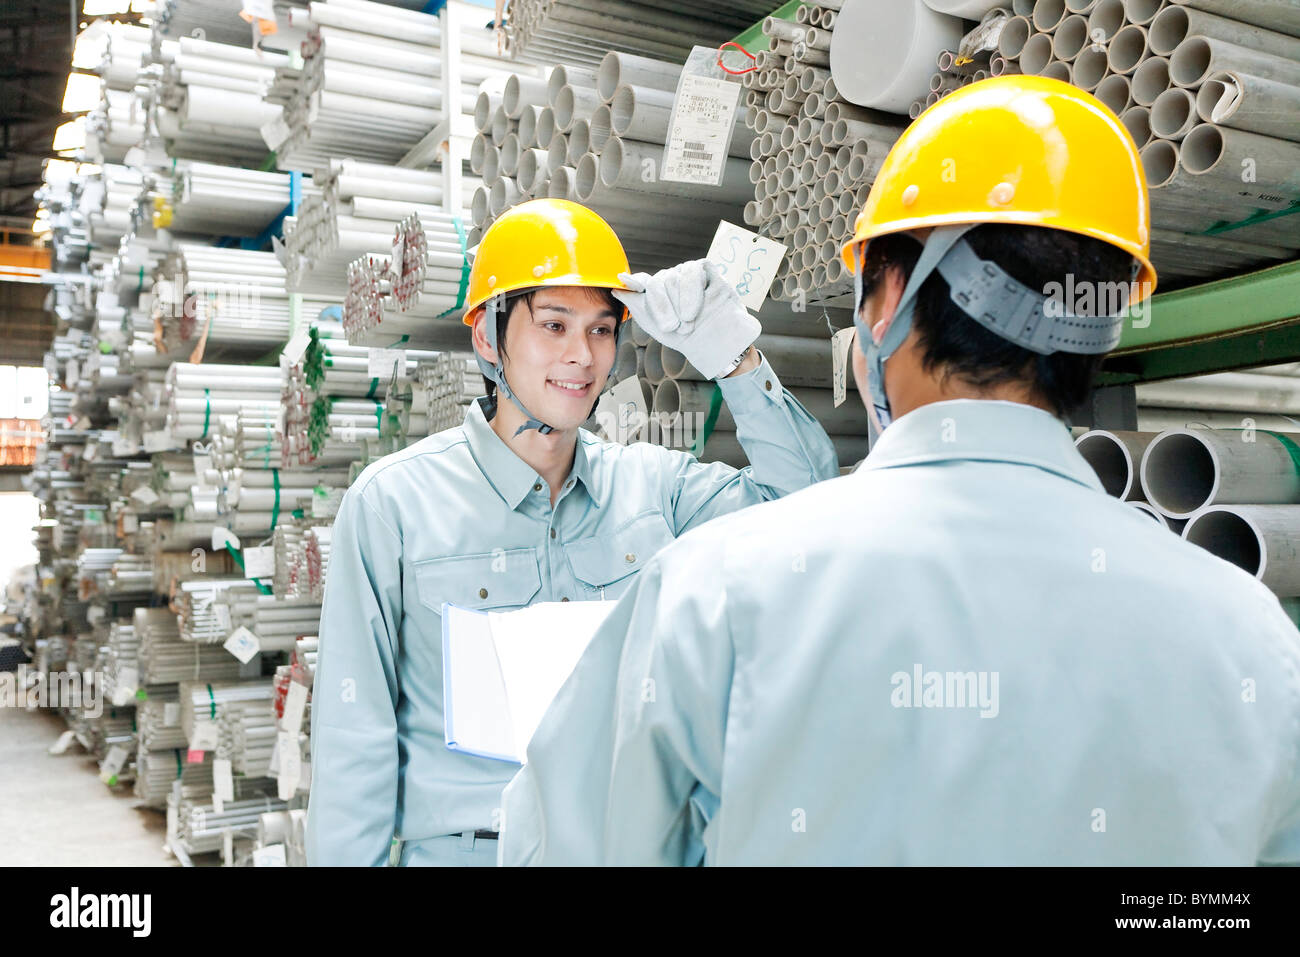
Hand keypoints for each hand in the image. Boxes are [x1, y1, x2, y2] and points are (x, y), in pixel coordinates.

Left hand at [612, 260, 760, 379]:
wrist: (714, 344)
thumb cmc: (685, 337)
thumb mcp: (655, 325)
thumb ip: (636, 305)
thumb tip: (616, 288)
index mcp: (656, 291)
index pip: (642, 282)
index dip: (633, 282)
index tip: (623, 281)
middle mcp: (670, 279)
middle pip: (658, 282)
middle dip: (663, 308)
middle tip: (671, 328)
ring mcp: (687, 274)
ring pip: (674, 278)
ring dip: (680, 305)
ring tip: (688, 324)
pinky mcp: (706, 271)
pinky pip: (694, 272)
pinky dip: (692, 292)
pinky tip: (694, 309)